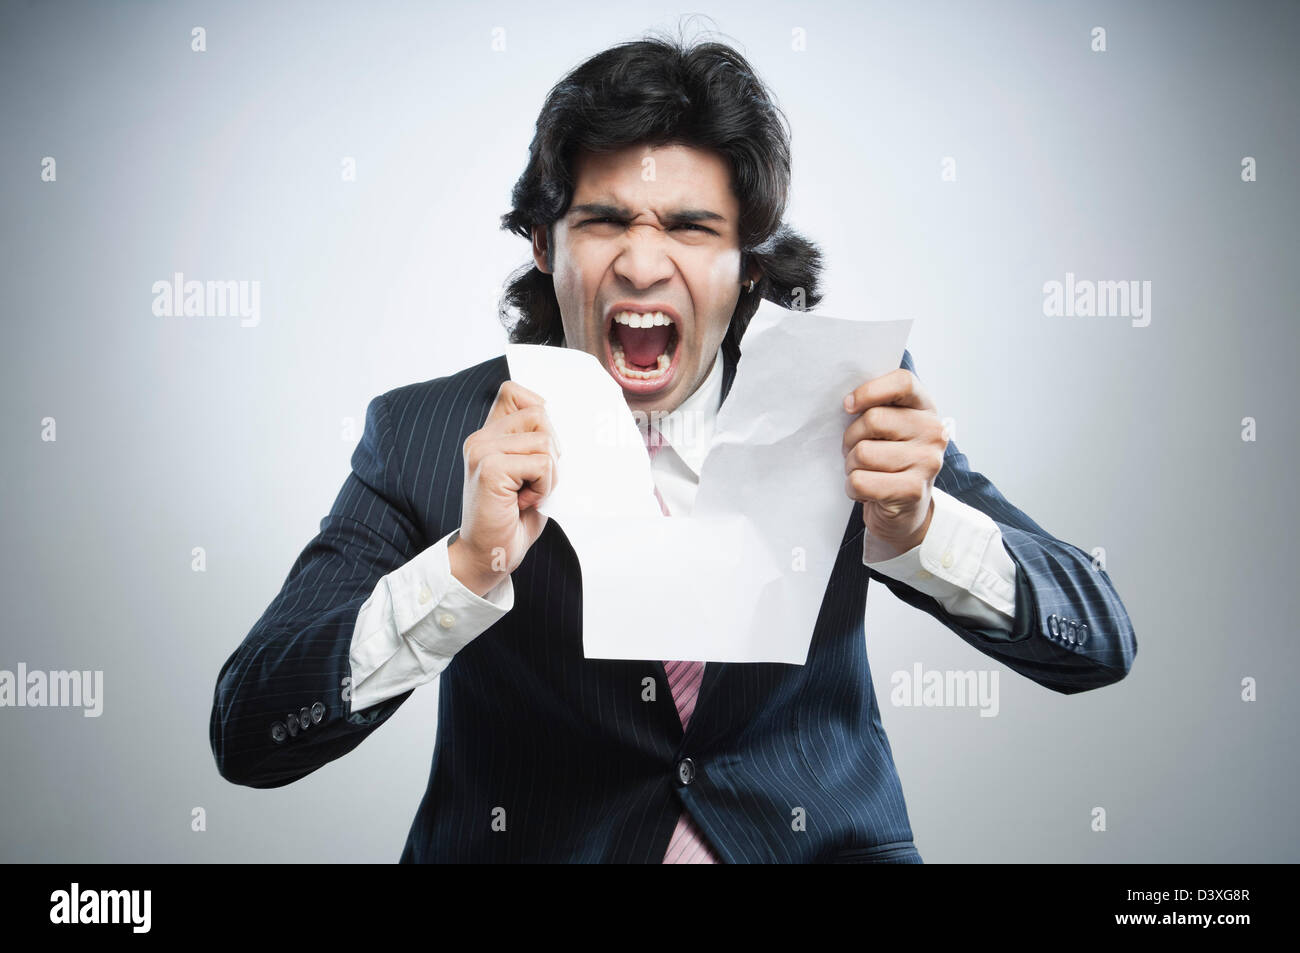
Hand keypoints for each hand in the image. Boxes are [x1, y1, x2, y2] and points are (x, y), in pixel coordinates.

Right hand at [451, 381, 559, 595]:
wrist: (490, 555)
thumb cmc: (514, 518)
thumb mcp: (531, 473)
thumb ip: (537, 443)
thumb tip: (566, 420)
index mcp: (488, 435)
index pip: (513, 391)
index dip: (538, 409)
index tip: (542, 447)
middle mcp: (481, 438)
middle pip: (541, 415)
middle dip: (552, 452)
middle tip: (534, 482)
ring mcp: (482, 451)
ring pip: (546, 442)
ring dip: (549, 475)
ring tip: (527, 495)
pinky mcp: (489, 469)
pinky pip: (542, 464)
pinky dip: (544, 487)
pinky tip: (523, 502)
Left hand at [842, 369, 946, 557]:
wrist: (906, 511)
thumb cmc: (891, 461)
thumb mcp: (891, 428)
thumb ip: (877, 408)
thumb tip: (847, 402)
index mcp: (926, 408)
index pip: (903, 382)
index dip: (870, 391)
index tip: (848, 406)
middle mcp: (933, 433)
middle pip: (873, 419)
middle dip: (851, 437)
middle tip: (855, 450)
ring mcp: (927, 462)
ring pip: (862, 453)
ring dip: (851, 465)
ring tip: (863, 471)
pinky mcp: (913, 490)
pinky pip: (860, 481)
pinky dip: (852, 487)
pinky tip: (866, 491)